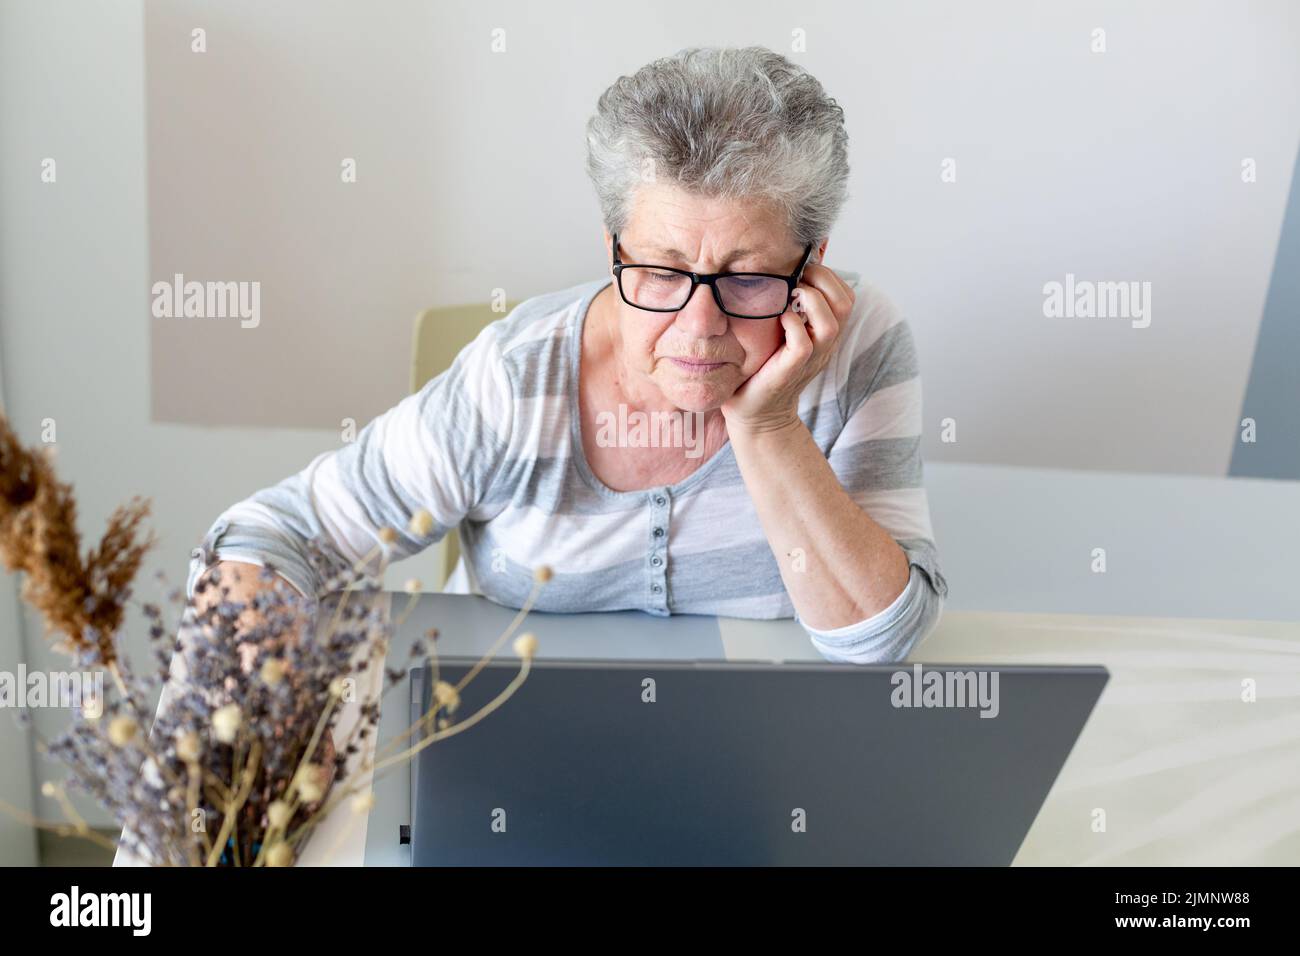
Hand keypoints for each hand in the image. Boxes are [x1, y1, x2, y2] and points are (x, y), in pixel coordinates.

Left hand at [720, 260, 855, 433]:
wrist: (755, 413)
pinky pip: (803, 343)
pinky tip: (779, 318)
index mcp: (824, 333)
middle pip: (845, 303)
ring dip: (811, 300)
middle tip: (797, 274)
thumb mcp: (781, 332)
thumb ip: (788, 308)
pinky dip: (792, 325)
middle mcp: (824, 345)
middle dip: (823, 279)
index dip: (829, 275)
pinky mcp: (792, 370)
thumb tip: (781, 272)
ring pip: (830, 324)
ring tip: (790, 293)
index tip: (803, 267)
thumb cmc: (762, 367)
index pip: (846, 295)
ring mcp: (810, 359)